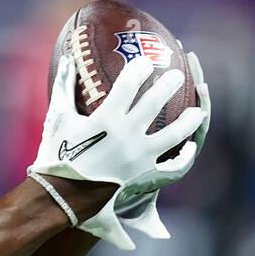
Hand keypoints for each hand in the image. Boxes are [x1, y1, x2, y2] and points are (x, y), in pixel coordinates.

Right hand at [29, 52, 203, 250]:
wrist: (61, 196)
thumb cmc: (57, 154)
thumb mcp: (58, 118)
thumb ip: (64, 86)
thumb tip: (66, 59)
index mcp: (105, 119)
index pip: (128, 85)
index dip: (139, 69)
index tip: (145, 62)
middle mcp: (127, 136)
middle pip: (155, 103)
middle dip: (168, 84)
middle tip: (176, 74)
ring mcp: (139, 157)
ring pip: (174, 134)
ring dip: (189, 120)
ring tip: (197, 110)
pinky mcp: (145, 175)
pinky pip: (171, 166)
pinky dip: (184, 157)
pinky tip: (190, 146)